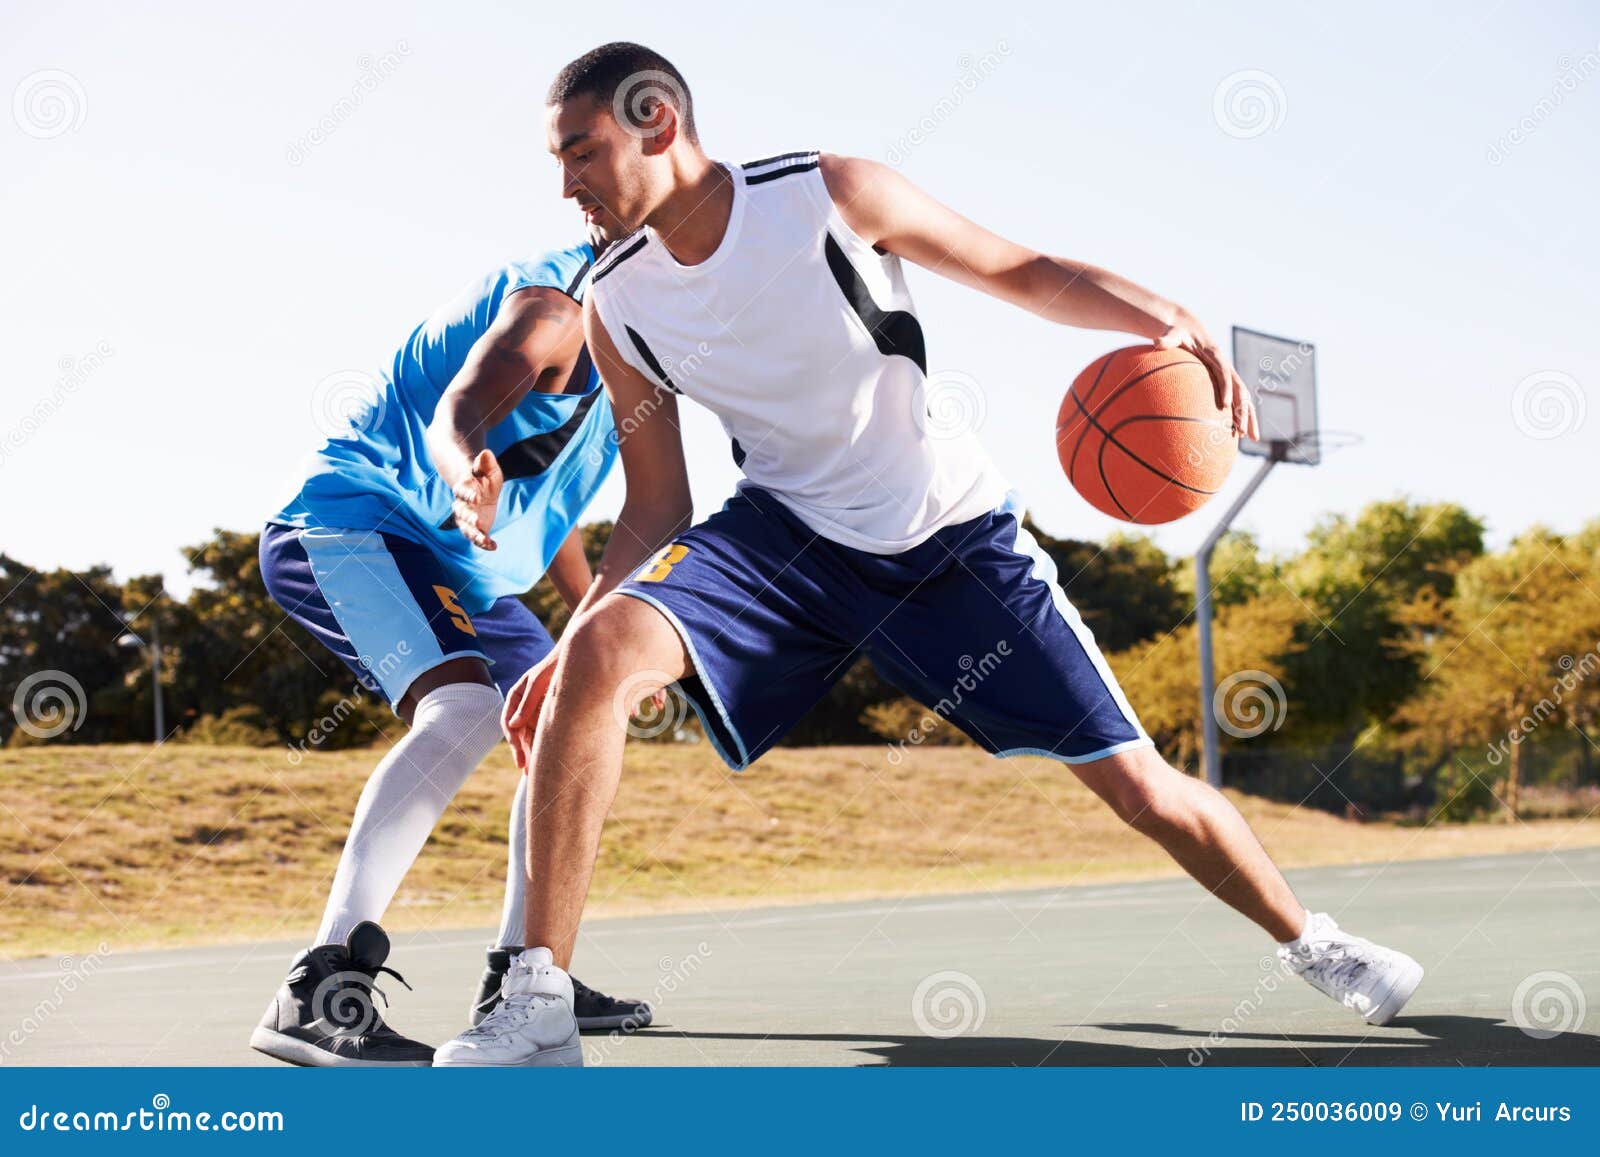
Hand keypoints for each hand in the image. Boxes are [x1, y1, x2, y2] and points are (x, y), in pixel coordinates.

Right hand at [452, 449, 503, 549]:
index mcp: (464, 488)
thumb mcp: (489, 470)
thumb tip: (485, 453)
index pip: (462, 491)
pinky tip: (493, 546)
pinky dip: (483, 543)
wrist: (479, 490)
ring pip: (466, 528)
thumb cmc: (484, 478)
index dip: (467, 494)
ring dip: (474, 534)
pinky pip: (476, 537)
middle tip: (478, 521)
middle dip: (468, 517)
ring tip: (485, 539)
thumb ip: (486, 463)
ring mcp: (466, 518)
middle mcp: (461, 505)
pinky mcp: (474, 528)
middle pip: (461, 512)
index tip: (476, 497)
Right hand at [502, 649, 558, 771]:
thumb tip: (514, 725)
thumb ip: (528, 702)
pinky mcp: (549, 713)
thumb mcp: (540, 682)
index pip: (509, 721)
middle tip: (526, 768)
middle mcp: (524, 704)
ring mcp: (536, 709)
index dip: (514, 741)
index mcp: (517, 695)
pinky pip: (542, 732)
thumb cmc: (557, 665)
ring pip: (530, 735)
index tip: (520, 757)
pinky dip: (543, 744)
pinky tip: (548, 758)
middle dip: (522, 751)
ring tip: (535, 770)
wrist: (578, 657)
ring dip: (532, 751)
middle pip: (519, 732)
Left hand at [1155, 319, 1259, 440]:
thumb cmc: (1177, 333)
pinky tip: (1237, 435)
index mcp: (1215, 355)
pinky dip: (1239, 417)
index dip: (1227, 388)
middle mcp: (1226, 367)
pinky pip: (1235, 402)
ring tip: (1252, 438)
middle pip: (1241, 390)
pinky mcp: (1224, 383)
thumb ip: (1167, 339)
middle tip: (1241, 431)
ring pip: (1243, 399)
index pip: (1224, 373)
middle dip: (1243, 411)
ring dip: (1249, 418)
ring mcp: (1227, 376)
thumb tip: (1157, 343)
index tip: (1225, 405)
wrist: (1187, 330)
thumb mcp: (1172, 333)